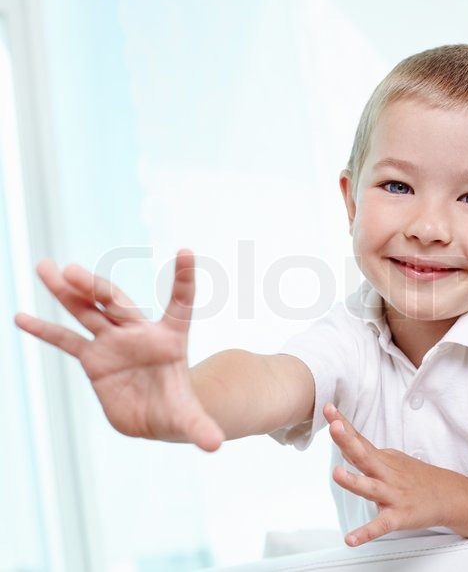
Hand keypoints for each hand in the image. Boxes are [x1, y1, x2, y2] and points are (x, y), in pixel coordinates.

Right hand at [15, 250, 223, 450]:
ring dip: (68, 292)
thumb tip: (215, 445)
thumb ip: (200, 428)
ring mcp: (115, 342)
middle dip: (96, 288)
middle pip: (118, 303)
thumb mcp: (189, 419)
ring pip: (89, 312)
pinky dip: (46, 331)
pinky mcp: (94, 359)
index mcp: (171, 338)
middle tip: (73, 271)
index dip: (184, 279)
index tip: (187, 251)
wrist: (157, 416)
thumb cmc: (178, 410)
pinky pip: (67, 341)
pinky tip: (22, 317)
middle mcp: (140, 333)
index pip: (181, 303)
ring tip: (46, 268)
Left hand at [324, 403, 461, 545]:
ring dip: (353, 481)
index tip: (328, 408)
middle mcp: (386, 473)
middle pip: (364, 455)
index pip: (359, 439)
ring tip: (336, 474)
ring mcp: (393, 494)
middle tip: (335, 427)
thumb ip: (366, 453)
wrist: (448, 495)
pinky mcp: (399, 516)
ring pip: (370, 487)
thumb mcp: (392, 460)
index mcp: (383, 459)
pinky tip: (350, 539)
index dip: (343, 424)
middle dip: (348, 441)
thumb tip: (344, 442)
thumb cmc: (415, 478)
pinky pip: (380, 526)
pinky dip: (366, 533)